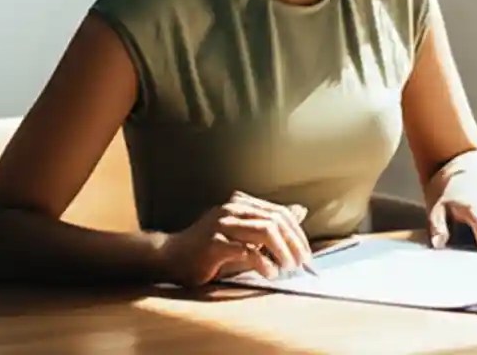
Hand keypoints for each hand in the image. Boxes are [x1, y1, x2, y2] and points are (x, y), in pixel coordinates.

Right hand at [157, 191, 312, 286]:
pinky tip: (269, 273)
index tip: (306, 253)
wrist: (171, 256)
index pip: (278, 212)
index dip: (297, 233)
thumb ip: (269, 222)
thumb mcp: (242, 232)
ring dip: (282, 252)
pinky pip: (247, 251)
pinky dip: (263, 263)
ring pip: (265, 231)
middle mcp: (232, 209)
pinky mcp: (214, 243)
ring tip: (288, 268)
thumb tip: (300, 211)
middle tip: (301, 263)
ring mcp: (222, 224)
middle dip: (293, 243)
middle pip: (275, 220)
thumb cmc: (208, 247)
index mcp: (241, 203)